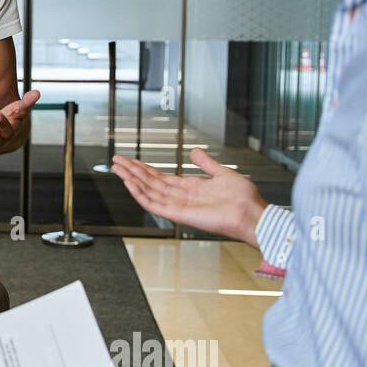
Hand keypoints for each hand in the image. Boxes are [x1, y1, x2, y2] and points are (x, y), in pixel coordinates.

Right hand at [111, 147, 266, 244]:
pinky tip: (129, 183)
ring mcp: (177, 206)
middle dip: (131, 171)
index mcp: (189, 188)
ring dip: (131, 179)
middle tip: (116, 161)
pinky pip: (153, 204)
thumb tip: (195, 152)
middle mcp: (180, 197)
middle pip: (149, 182)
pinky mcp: (177, 215)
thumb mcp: (222, 173)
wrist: (250, 213)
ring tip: (117, 168)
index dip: (143, 168)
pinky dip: (140, 193)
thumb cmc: (242, 198)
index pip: (160, 177)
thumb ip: (206, 163)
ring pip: (147, 191)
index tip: (130, 160)